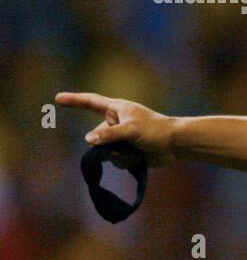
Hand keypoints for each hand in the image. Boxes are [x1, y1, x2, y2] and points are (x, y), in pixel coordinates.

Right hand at [55, 92, 177, 166]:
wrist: (176, 145)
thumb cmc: (156, 130)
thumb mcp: (131, 130)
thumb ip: (109, 135)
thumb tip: (89, 140)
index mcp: (116, 109)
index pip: (91, 102)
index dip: (74, 100)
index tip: (58, 98)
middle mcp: (115, 123)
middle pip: (97, 136)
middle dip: (107, 144)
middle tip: (128, 142)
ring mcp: (120, 139)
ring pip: (105, 152)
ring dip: (118, 154)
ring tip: (136, 150)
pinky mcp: (126, 152)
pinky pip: (115, 160)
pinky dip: (125, 161)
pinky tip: (139, 158)